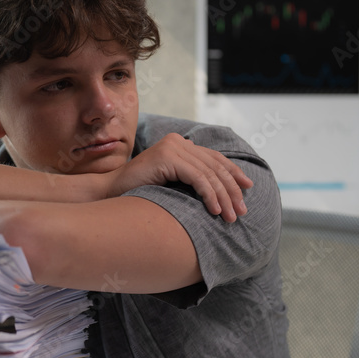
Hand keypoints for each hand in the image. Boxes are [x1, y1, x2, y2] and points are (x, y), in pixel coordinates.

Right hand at [106, 133, 252, 221]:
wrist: (111, 192)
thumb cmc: (139, 192)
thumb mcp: (171, 182)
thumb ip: (190, 178)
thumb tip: (220, 190)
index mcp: (179, 143)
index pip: (214, 157)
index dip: (234, 172)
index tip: (248, 188)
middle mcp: (177, 141)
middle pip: (215, 165)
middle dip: (232, 189)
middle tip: (243, 210)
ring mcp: (172, 147)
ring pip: (209, 173)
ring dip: (224, 197)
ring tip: (232, 216)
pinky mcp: (168, 158)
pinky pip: (198, 178)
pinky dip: (210, 195)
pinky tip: (215, 210)